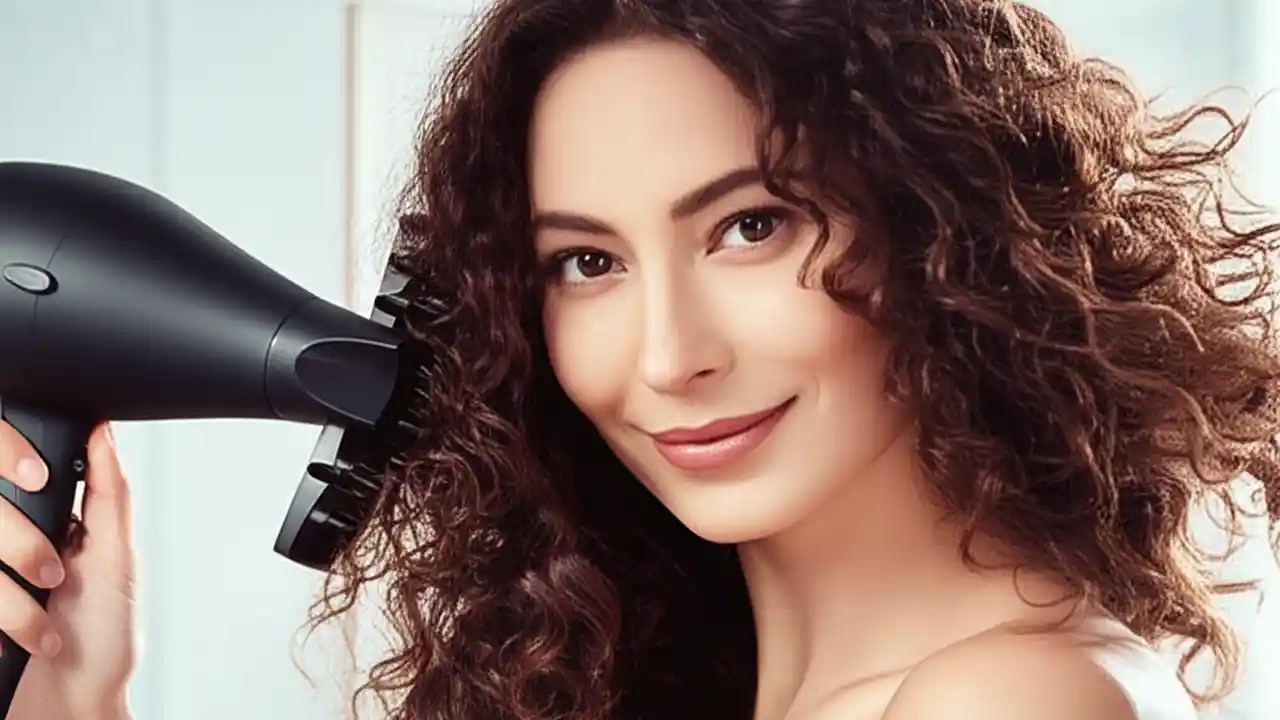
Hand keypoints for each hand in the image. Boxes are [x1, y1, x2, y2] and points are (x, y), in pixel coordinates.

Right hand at [3, 421, 136, 719]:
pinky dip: (2, 620)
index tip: (37, 480)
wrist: (72, 707)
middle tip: (55, 581)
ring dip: (14, 604)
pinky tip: (20, 641)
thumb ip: (109, 495)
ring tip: (44, 629)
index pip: (8, 470)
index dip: (13, 458)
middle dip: (25, 548)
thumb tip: (104, 430)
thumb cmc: (103, 641)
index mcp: (43, 523)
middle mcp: (7, 543)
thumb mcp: (117, 561)